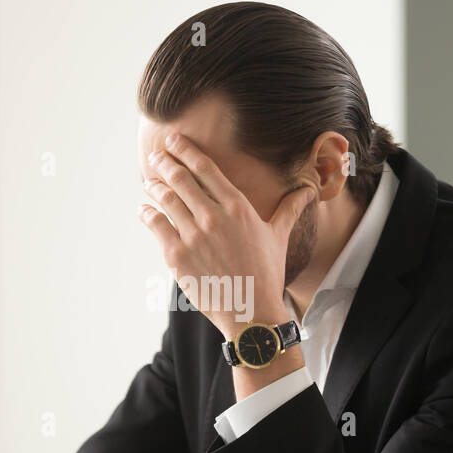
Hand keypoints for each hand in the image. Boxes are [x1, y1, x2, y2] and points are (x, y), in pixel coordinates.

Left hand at [138, 133, 315, 338]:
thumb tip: (310, 191)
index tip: (173, 140)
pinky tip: (143, 210)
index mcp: (237, 207)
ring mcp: (193, 236)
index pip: (205, 169)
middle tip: (156, 156)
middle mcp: (214, 217)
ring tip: (148, 181)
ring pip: (166, 200)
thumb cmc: (267, 273)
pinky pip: (156, 226)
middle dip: (165, 163)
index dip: (186, 151)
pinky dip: (147, 214)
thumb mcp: (278, 236)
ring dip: (154, 186)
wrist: (251, 311)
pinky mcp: (177, 256)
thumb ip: (289, 208)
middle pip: (181, 179)